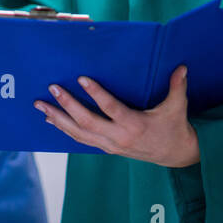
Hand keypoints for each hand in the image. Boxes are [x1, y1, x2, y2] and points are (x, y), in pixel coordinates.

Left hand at [34, 66, 198, 167]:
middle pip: (87, 122)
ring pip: (79, 133)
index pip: (111, 109)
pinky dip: (64, 130)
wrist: (174, 155)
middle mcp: (119, 138)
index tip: (81, 79)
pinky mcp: (106, 148)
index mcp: (135, 126)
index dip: (96, 94)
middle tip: (53, 88)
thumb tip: (181, 67)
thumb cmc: (174, 127)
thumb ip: (177, 87)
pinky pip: (80, 139)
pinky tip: (51, 120)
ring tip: (41, 106)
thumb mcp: (177, 107)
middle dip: (68, 105)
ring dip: (58, 119)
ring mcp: (110, 145)